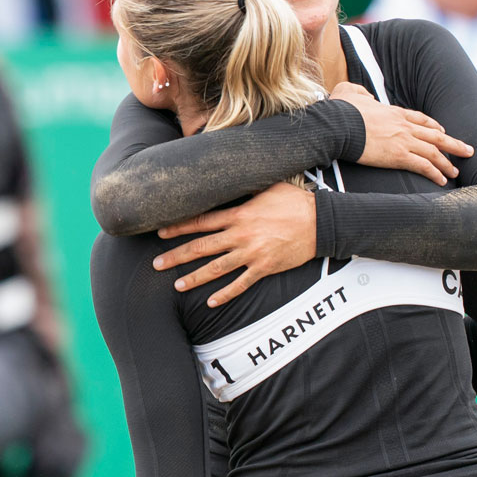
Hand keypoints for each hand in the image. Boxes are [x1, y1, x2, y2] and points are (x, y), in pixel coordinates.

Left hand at [154, 182, 316, 306]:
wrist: (320, 222)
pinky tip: (210, 302)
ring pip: (217, 268)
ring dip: (195, 277)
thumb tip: (230, 174)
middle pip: (202, 247)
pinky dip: (225, 294)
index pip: (201, 221)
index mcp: (238, 214)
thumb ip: (245, 187)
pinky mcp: (264, 268)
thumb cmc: (294, 201)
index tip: (161, 231)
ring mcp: (252, 254)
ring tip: (177, 285)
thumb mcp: (267, 186)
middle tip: (157, 263)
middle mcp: (241, 235)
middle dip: (177, 255)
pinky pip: (241, 284)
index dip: (179, 226)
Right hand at [330, 82, 471, 185]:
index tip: (443, 132)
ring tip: (456, 172)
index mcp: (394, 112)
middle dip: (454, 144)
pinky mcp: (398, 156)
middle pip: (436, 136)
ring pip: (434, 152)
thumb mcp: (349, 91)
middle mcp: (404, 126)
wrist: (339, 124)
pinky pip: (423, 166)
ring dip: (447, 163)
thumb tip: (366, 96)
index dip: (434, 127)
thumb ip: (359, 92)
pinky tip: (442, 180)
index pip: (421, 119)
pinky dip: (435, 173)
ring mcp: (403, 141)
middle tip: (468, 151)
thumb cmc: (341, 110)